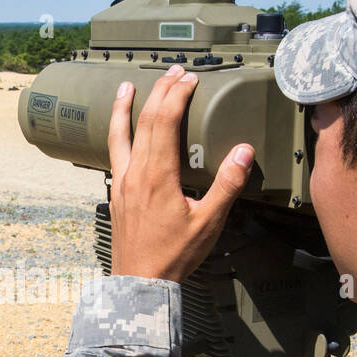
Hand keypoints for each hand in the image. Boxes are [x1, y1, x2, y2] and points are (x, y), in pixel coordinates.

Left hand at [108, 65, 254, 283]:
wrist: (139, 283)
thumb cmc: (174, 256)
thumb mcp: (209, 222)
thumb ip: (227, 185)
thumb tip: (243, 151)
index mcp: (158, 175)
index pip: (164, 122)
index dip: (176, 95)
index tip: (190, 79)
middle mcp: (135, 173)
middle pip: (144, 121)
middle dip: (159, 92)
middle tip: (173, 72)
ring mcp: (122, 183)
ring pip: (119, 135)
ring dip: (123, 108)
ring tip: (126, 87)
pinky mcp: (116, 195)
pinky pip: (113, 154)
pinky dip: (117, 134)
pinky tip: (120, 133)